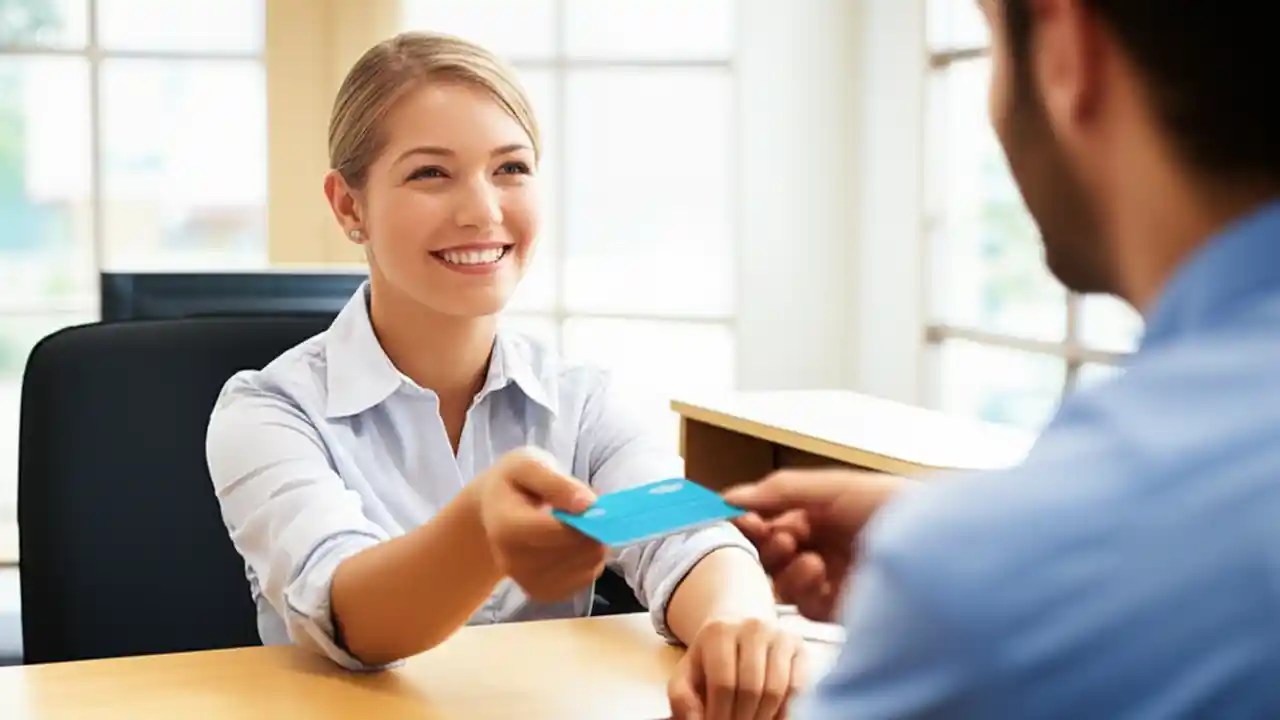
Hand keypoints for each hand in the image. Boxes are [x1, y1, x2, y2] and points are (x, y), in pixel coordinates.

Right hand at [475, 447, 607, 601]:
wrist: (492, 511)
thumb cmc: (513, 483)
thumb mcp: (528, 464)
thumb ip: (556, 482)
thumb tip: (588, 505)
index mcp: (507, 528)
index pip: (560, 531)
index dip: (586, 517)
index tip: (592, 500)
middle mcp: (513, 562)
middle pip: (578, 550)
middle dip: (593, 526)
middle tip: (583, 508)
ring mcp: (528, 582)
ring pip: (589, 565)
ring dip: (593, 541)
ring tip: (576, 524)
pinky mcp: (543, 594)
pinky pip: (587, 577)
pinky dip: (589, 558)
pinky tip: (573, 542)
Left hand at [668, 617, 805, 719]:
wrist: (738, 630)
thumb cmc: (710, 659)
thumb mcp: (687, 674)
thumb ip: (682, 698)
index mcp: (719, 632)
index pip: (723, 683)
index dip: (720, 714)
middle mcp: (752, 627)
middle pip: (751, 688)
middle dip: (742, 719)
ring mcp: (779, 635)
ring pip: (776, 690)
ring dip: (763, 717)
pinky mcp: (799, 646)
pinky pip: (797, 687)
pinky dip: (785, 710)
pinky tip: (770, 716)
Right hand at [723, 470, 907, 621]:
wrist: (940, 549)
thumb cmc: (898, 507)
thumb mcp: (836, 486)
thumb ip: (782, 490)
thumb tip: (734, 497)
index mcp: (828, 513)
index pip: (775, 519)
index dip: (756, 521)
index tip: (742, 520)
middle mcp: (829, 547)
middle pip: (775, 554)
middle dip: (767, 545)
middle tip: (772, 537)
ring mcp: (835, 581)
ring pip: (784, 582)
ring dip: (786, 568)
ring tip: (805, 555)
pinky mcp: (842, 611)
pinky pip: (804, 606)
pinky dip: (803, 591)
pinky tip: (819, 575)